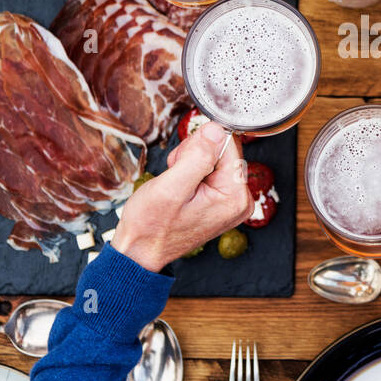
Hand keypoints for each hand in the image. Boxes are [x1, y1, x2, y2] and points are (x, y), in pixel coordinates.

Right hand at [111, 123, 252, 271]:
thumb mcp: (171, 188)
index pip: (228, 145)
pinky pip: (209, 170)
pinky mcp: (220, 199)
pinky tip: (179, 186)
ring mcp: (231, 200)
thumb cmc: (152, 226)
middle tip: (175, 175)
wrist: (140, 250)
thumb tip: (217, 129)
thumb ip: (197, 157)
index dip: (199, 145)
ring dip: (189, 162)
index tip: (181, 162)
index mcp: (235, 197)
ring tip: (174, 183)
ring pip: (214, 157)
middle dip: (194, 155)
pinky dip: (190, 171)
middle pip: (222, 150)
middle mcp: (240, 199)